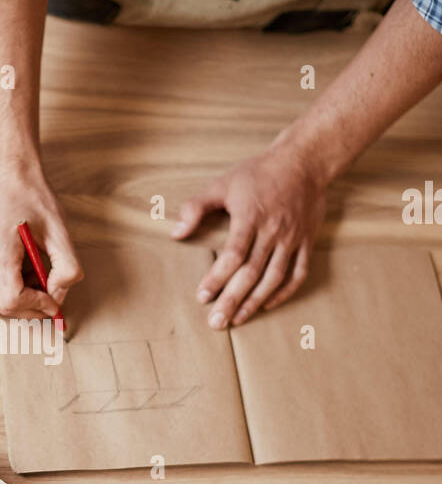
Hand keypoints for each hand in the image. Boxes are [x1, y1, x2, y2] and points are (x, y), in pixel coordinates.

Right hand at [0, 163, 82, 316]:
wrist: (6, 173)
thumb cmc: (32, 196)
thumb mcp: (60, 230)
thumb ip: (66, 267)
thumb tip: (59, 295)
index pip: (12, 299)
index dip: (35, 306)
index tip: (53, 302)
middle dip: (27, 309)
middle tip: (49, 298)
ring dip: (17, 299)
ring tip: (35, 278)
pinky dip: (6, 288)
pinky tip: (22, 270)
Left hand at [171, 135, 327, 326]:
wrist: (304, 161)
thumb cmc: (259, 172)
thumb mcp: (223, 184)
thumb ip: (196, 207)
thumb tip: (175, 233)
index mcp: (251, 217)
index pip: (233, 255)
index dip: (217, 278)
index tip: (202, 297)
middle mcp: (273, 231)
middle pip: (251, 273)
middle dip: (232, 300)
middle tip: (216, 321)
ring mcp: (292, 239)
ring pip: (274, 278)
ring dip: (255, 302)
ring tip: (238, 319)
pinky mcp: (306, 242)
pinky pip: (297, 274)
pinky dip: (284, 292)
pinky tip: (267, 304)